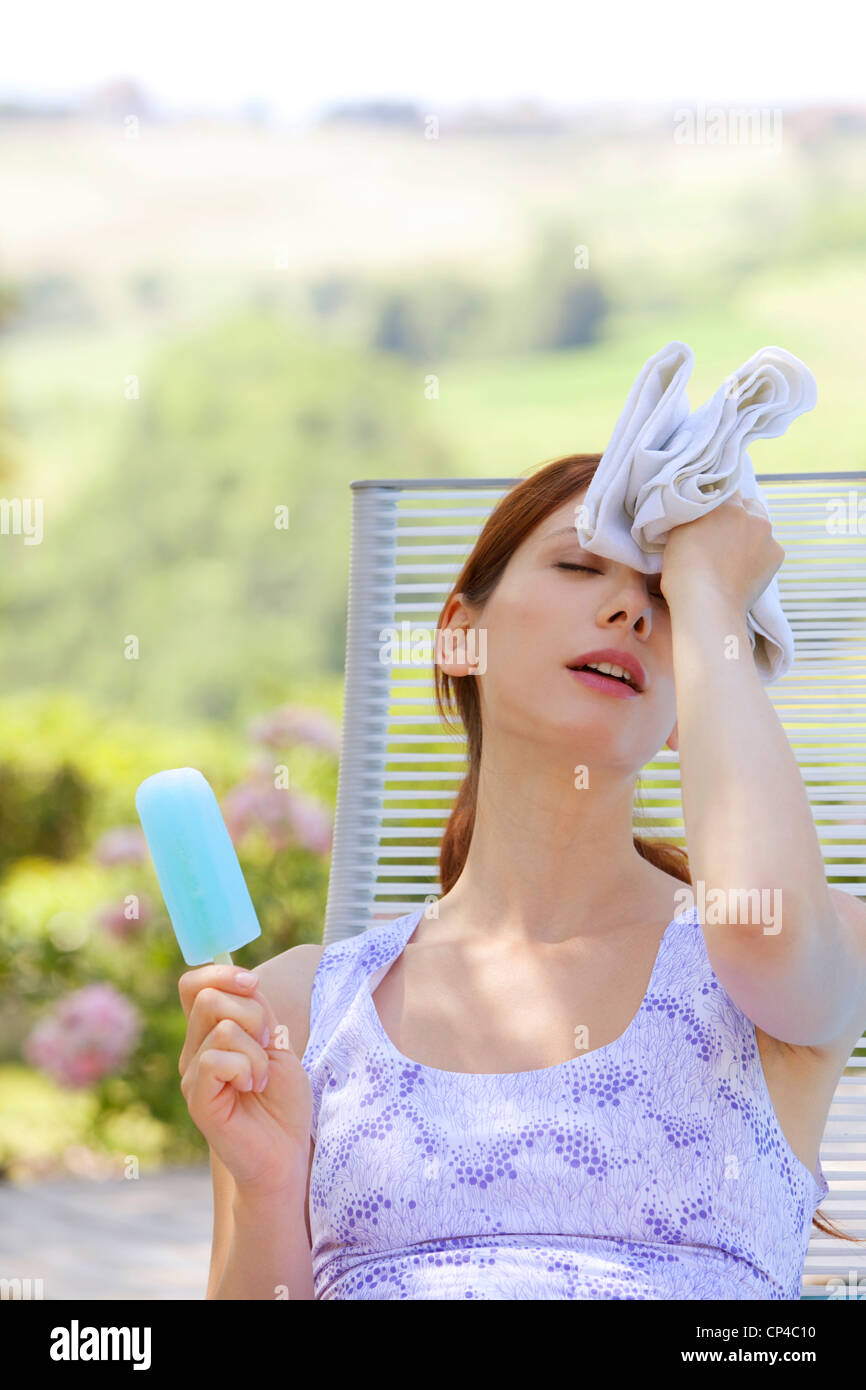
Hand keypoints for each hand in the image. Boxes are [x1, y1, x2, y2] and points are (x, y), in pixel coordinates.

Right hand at [178, 963, 312, 1198]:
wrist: (286, 1152)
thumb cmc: (283, 1101)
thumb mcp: (276, 1044)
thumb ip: (256, 1012)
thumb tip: (244, 979)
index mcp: (210, 1034)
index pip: (194, 985)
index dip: (222, 974)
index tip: (252, 985)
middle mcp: (194, 1050)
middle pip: (208, 998)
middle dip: (252, 1013)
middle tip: (269, 1044)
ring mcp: (192, 1074)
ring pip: (221, 1028)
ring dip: (256, 1050)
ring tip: (261, 1077)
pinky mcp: (198, 1098)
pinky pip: (214, 1059)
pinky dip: (245, 1067)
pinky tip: (251, 1088)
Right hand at [659, 489, 784, 613]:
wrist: (708, 605)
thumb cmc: (684, 571)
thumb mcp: (679, 532)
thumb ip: (694, 514)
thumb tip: (699, 509)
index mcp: (726, 504)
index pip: (726, 490)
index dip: (718, 501)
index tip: (711, 513)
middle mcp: (751, 514)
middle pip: (748, 505)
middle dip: (738, 515)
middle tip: (722, 535)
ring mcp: (767, 535)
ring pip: (760, 527)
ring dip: (749, 534)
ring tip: (732, 555)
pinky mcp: (777, 555)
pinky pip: (768, 548)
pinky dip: (759, 554)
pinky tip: (742, 568)